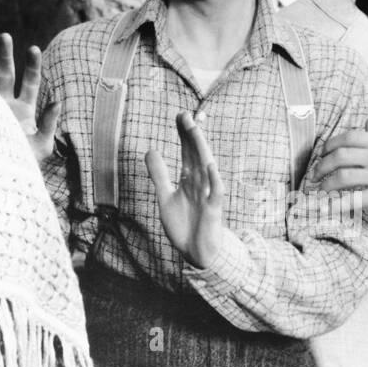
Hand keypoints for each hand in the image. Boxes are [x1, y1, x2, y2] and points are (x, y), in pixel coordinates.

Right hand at [0, 34, 58, 161]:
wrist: (1, 178)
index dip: (32, 65)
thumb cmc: (25, 164)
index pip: (30, 82)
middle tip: (4, 36)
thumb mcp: (42, 145)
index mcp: (24, 109)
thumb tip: (58, 101)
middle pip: (6, 74)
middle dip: (5, 55)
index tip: (33, 48)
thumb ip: (50, 123)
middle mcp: (6, 104)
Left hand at [145, 111, 225, 268]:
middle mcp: (200, 183)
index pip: (187, 151)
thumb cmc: (183, 224)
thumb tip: (150, 150)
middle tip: (185, 114)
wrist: (195, 252)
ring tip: (194, 131)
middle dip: (190, 135)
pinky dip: (215, 180)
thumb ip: (159, 174)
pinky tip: (211, 165)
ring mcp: (208, 195)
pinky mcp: (213, 210)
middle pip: (195, 154)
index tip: (180, 115)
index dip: (183, 134)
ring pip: (205, 168)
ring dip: (200, 149)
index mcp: (189, 179)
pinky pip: (216, 193)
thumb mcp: (165, 196)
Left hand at [313, 116, 367, 218]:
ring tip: (320, 192)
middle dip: (321, 166)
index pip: (348, 137)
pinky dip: (335, 205)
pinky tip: (325, 210)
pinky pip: (352, 200)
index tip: (321, 154)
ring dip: (325, 185)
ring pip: (342, 177)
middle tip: (314, 175)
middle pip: (339, 156)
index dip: (329, 146)